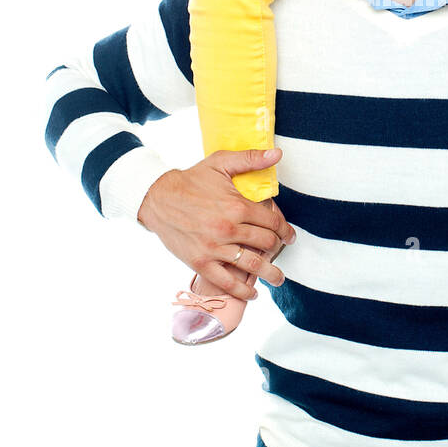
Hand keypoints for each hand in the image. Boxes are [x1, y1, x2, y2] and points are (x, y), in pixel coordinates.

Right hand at [137, 147, 295, 297]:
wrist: (158, 198)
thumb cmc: (192, 179)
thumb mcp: (221, 163)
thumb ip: (251, 159)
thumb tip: (278, 153)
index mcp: (236, 206)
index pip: (272, 222)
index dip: (285, 230)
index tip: (289, 235)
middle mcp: (228, 229)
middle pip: (265, 243)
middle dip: (278, 249)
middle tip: (282, 251)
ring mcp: (214, 248)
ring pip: (251, 265)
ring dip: (270, 273)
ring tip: (278, 278)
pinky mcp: (200, 262)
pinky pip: (226, 282)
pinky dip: (243, 291)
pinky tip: (253, 293)